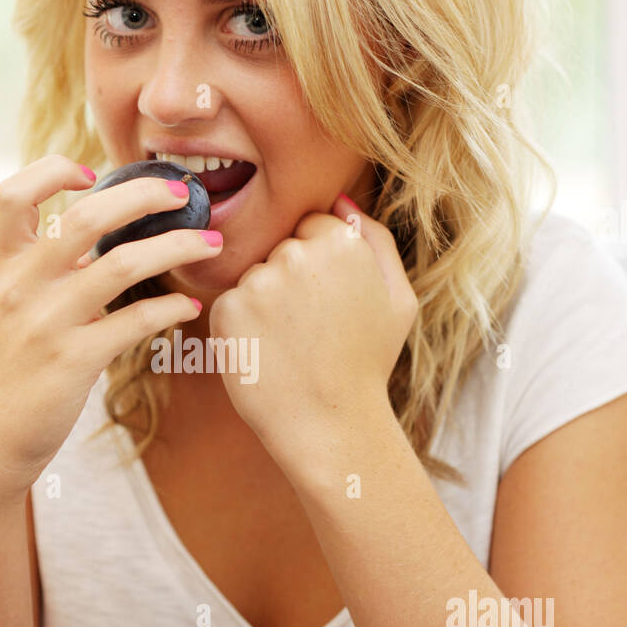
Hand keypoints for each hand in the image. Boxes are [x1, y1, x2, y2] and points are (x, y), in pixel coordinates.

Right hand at [0, 155, 222, 501]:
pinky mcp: (72, 363)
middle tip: (184, 194)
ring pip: (123, 264)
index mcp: (4, 267)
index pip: (12, 194)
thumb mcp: (11, 310)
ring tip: (210, 244)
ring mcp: (46, 324)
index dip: (50, 171)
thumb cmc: (9, 373)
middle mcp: (21, 287)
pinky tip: (190, 308)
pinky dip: (170, 310)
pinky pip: (134, 322)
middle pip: (86, 216)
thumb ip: (49, 272)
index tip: (91, 172)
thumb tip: (104, 240)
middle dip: (144, 195)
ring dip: (176, 248)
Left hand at [209, 195, 417, 469]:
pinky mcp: (227, 309)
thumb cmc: (367, 364)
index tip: (330, 306)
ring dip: (265, 304)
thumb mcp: (398, 299)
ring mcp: (259, 281)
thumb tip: (341, 200)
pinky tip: (268, 354)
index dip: (322, 269)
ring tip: (291, 346)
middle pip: (281, 249)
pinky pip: (231, 304)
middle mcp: (297, 254)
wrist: (331, 425)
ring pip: (254, 276)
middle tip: (312, 331)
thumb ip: (376, 240)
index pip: (313, 228)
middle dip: (291, 281)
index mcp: (341, 243)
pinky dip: (243, 328)